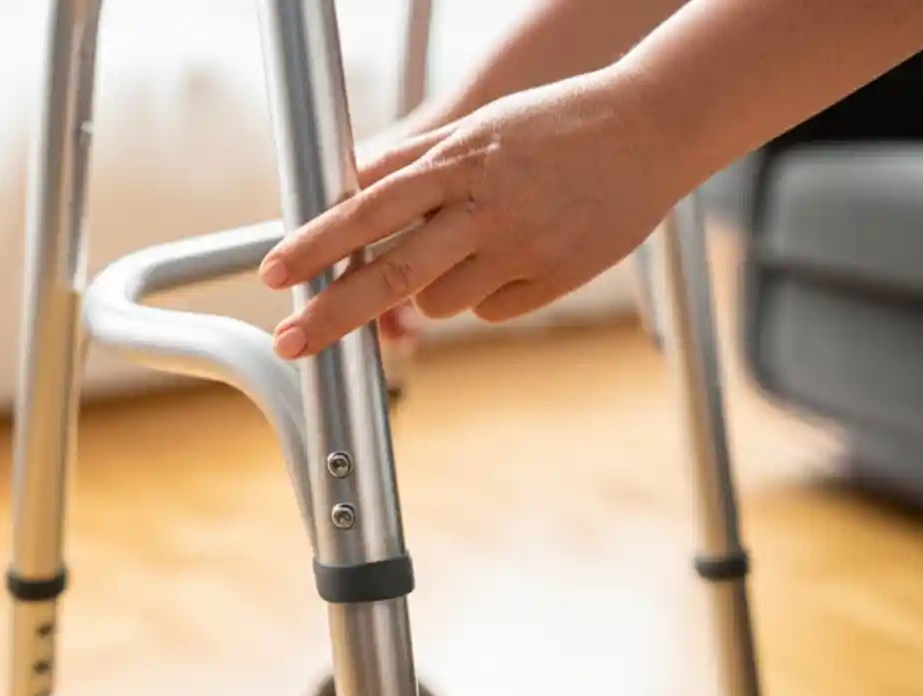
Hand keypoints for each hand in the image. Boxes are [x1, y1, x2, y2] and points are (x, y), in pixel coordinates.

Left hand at [258, 68, 680, 359]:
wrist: (649, 129)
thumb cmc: (551, 126)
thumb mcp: (474, 130)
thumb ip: (409, 163)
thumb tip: (343, 190)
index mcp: (456, 164)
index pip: (369, 211)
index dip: (316, 245)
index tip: (273, 273)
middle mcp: (483, 210)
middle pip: (391, 275)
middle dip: (332, 314)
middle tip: (289, 342)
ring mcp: (521, 250)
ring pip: (440, 303)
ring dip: (434, 290)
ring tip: (476, 244)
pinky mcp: (553, 282)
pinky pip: (490, 311)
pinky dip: (488, 294)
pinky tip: (521, 254)